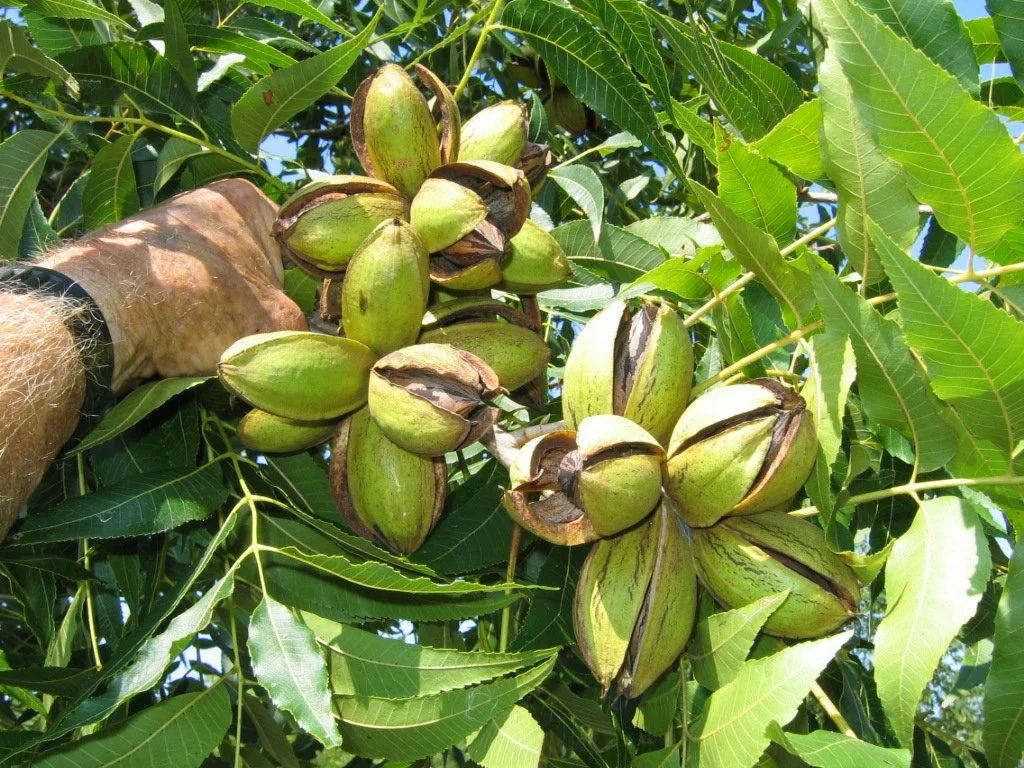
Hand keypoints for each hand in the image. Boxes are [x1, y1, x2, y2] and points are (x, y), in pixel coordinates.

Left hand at [39, 179, 305, 391]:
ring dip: (230, 322)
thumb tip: (326, 348)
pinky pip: (186, 300)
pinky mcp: (139, 268)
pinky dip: (193, 325)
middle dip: (265, 308)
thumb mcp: (275, 324)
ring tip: (225, 348)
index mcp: (246, 199)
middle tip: (266, 341)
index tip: (314, 325)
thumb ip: (309, 331)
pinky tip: (189, 346)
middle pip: (261, 270)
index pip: (303, 248)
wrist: (102, 318)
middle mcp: (205, 206)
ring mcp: (169, 236)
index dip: (313, 293)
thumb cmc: (197, 305)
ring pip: (224, 290)